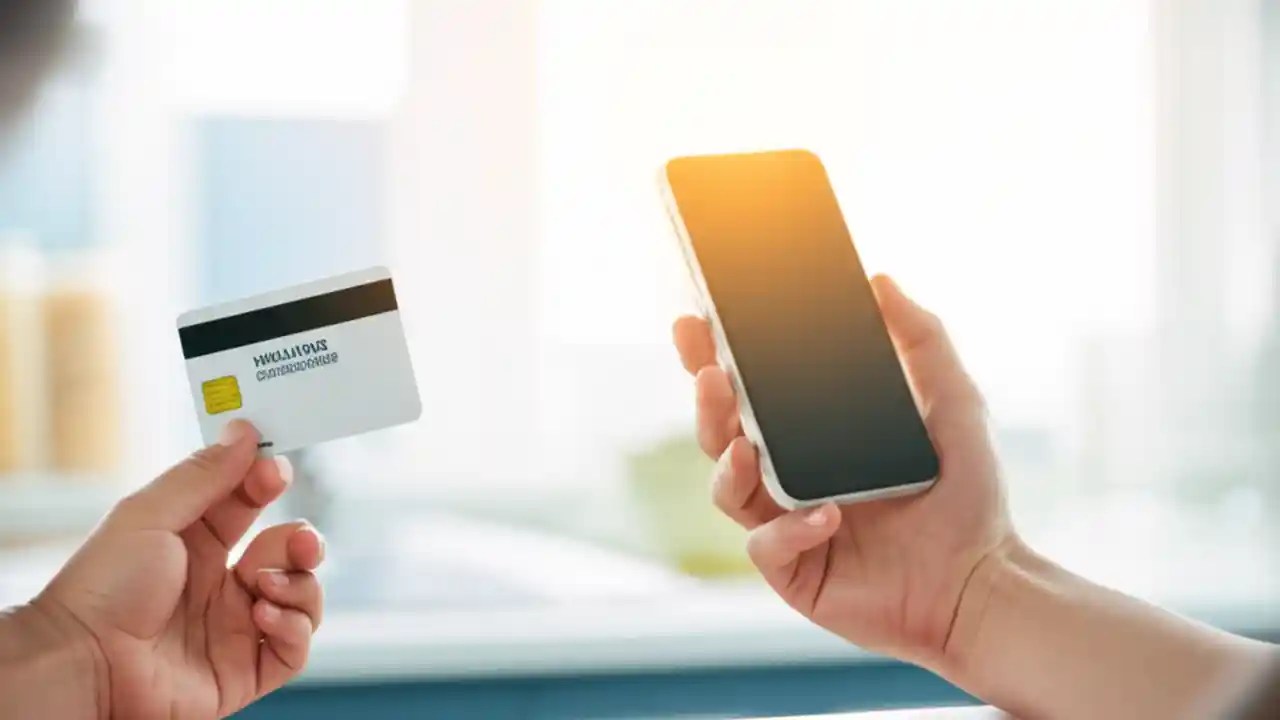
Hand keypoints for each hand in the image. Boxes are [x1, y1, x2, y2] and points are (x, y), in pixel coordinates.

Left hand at [23, 420, 324, 718]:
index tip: (276, 470)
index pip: (248, 504)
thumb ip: (202, 475)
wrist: (83, 665)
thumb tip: (243, 432)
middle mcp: (218, 585)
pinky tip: (262, 617)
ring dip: (299, 584)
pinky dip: (293, 627)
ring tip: (263, 586)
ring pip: (301, 597)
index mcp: (193, 544)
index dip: (267, 483)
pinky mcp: (244, 672)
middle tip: (299, 539)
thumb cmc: (101, 588)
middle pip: (286, 551)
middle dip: (302, 539)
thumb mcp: (149, 514)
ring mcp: (234, 629)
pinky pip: (295, 649)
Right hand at [672, 275, 1014, 671]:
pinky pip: (765, 545)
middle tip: (711, 372)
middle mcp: (788, 478)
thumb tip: (880, 281)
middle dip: (706, 402)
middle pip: (719, 433)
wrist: (983, 582)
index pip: (748, 392)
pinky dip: (789, 528)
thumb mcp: (953, 402)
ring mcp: (785, 525)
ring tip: (741, 443)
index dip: (712, 357)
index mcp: (810, 438)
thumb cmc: (966, 496)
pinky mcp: (794, 572)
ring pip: (725, 488)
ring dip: (725, 461)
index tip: (696, 321)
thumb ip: (923, 340)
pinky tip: (826, 515)